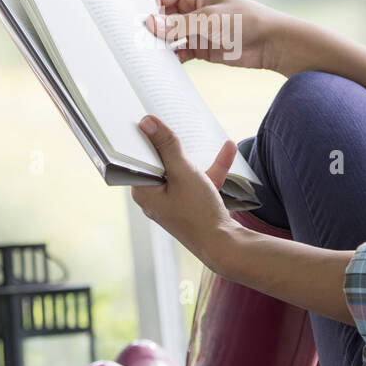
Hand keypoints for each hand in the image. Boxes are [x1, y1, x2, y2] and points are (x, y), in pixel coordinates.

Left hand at [130, 115, 237, 270]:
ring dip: (195, 155)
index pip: (138, 159)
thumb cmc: (198, 211)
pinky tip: (228, 149)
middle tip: (170, 123)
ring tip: (198, 133)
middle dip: (170, 144)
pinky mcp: (191, 205)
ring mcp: (173, 202)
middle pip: (160, 163)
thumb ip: (166, 145)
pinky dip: (211, 167)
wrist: (224, 245)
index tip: (147, 121)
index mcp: (143, 191)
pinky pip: (198, 181)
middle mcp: (154, 198)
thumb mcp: (183, 172)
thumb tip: (146, 122)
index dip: (143, 140)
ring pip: (182, 171)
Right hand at [143, 0, 291, 71]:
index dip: (143, 9)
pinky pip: (176, 53)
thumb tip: (149, 24)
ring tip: (141, 58)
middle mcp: (189, 8)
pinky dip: (168, 60)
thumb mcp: (210, 21)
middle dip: (147, 30)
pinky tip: (159, 68)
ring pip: (165, 37)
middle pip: (159, 18)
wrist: (272, 44)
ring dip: (156, 46)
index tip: (128, 24)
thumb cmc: (246, 21)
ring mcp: (192, 28)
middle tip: (130, 44)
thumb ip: (179, 24)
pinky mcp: (198, 47)